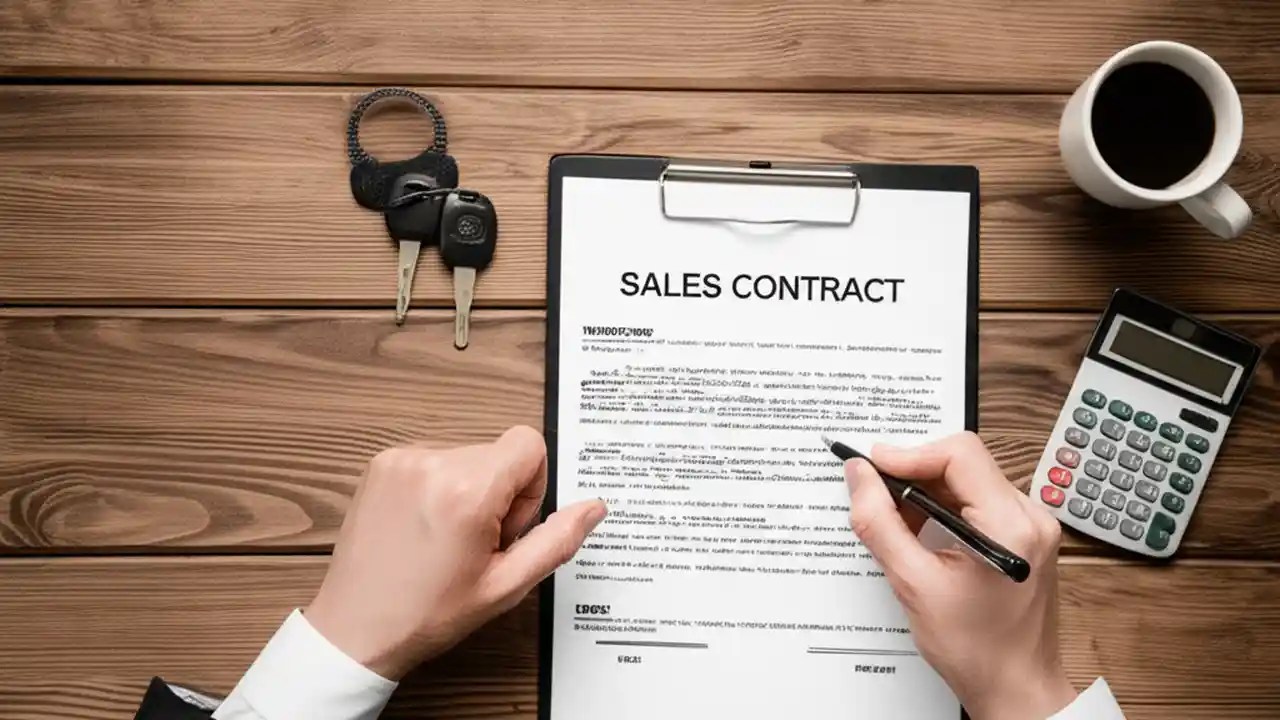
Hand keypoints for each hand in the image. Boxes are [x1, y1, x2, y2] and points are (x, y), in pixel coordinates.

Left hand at [305, 426, 606, 679]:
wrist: (355, 628)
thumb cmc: (427, 613)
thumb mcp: (506, 586)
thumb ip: (557, 541)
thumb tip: (594, 507)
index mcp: (467, 490)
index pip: (530, 443)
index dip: (532, 486)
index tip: (507, 525)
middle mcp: (432, 463)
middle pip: (499, 453)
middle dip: (501, 493)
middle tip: (477, 543)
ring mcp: (402, 460)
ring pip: (468, 455)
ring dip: (470, 490)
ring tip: (447, 539)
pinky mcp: (382, 464)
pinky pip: (435, 459)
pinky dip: (440, 487)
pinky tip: (425, 529)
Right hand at [844, 432, 1075, 719]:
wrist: (1017, 688)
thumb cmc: (976, 650)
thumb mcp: (914, 585)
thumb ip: (880, 523)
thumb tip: (859, 475)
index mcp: (1011, 526)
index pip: (959, 455)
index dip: (910, 454)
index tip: (873, 467)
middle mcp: (1031, 518)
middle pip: (964, 462)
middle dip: (914, 473)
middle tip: (876, 494)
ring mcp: (1033, 526)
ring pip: (970, 480)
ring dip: (928, 491)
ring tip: (896, 519)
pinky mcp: (1026, 536)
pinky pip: (980, 501)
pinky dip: (945, 507)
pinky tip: (920, 531)